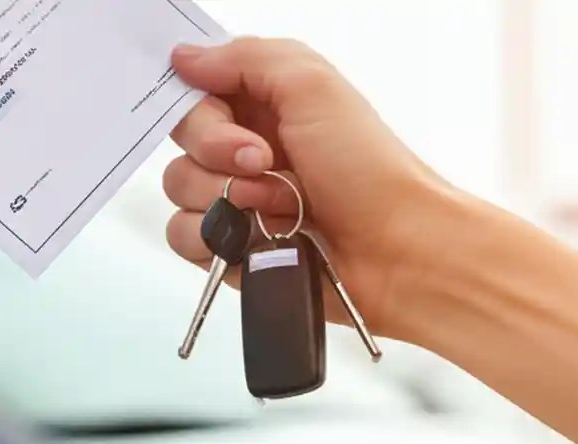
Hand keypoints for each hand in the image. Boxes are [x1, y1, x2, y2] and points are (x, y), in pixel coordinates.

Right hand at [164, 38, 455, 338]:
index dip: (201, 104)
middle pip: (182, 139)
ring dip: (227, 197)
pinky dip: (217, 237)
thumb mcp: (313, 87)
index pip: (196, 91)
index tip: (226, 111)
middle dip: (218, 149)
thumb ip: (246, 58)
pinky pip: (185, 238)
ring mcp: (240, 203)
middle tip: (265, 160)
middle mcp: (249, 150)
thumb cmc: (369, 170)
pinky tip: (259, 237)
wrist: (397, 252)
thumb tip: (184, 58)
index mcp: (267, 106)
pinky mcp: (233, 250)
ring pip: (179, 189)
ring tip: (280, 208)